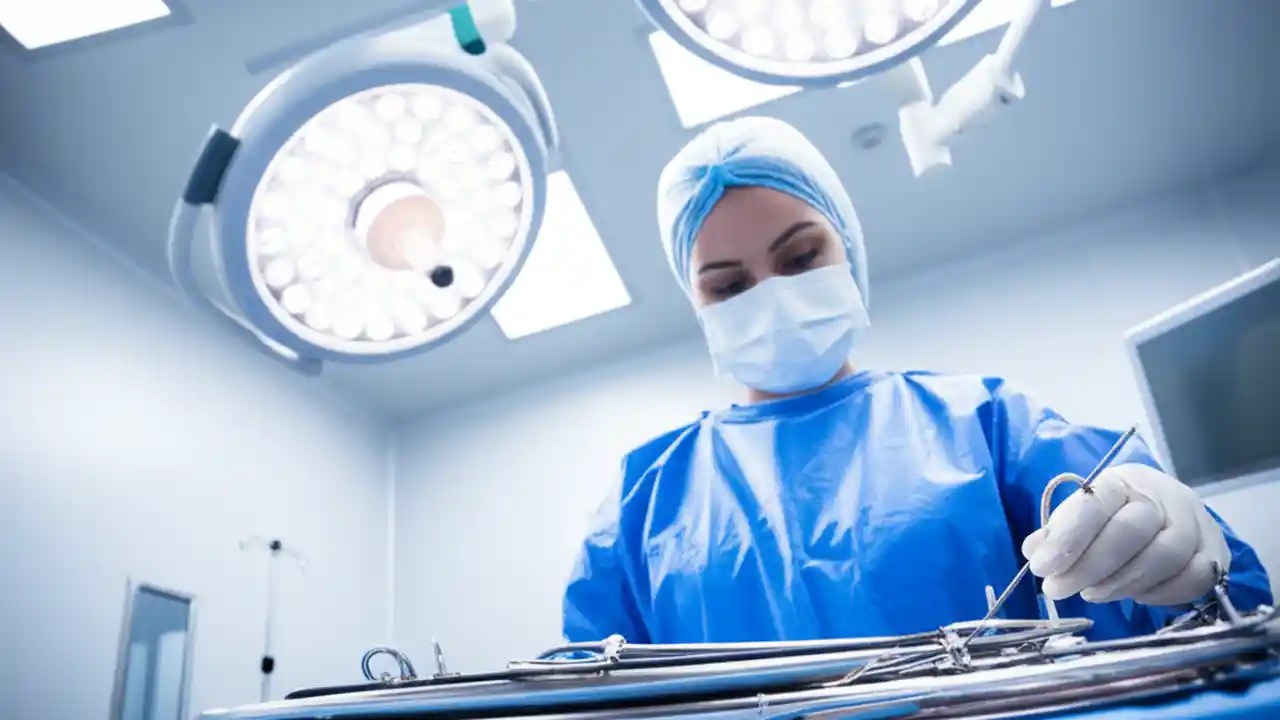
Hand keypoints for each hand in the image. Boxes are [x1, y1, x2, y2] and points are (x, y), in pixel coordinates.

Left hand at [1022, 464, 1229, 605]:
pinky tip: (1134, 595)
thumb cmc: (1115, 515)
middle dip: (1089, 567)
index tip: (1041, 567)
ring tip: (1091, 593)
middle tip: (1059, 589)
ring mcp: (1195, 523)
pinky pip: (1193, 578)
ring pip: (1164, 556)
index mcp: (1123, 481)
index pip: (1095, 505)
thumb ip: (1058, 531)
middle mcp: (1164, 497)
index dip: (1066, 539)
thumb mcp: (1081, 514)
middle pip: (1130, 531)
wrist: (1167, 509)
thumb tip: (1035, 549)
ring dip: (1121, 583)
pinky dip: (1160, 593)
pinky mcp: (1215, 552)